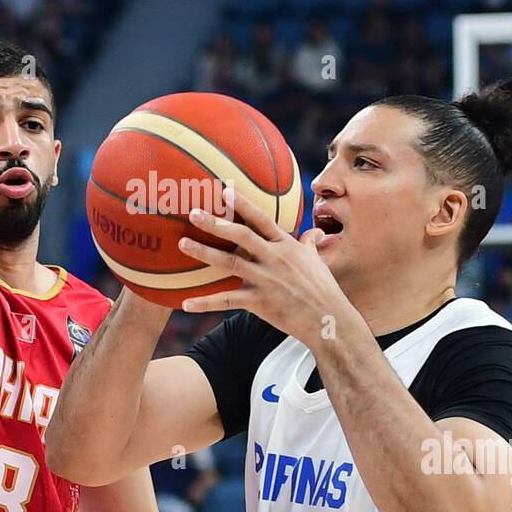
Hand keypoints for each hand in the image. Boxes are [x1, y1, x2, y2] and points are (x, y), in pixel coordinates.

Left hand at [177, 188, 349, 347]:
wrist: (329, 321)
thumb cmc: (323, 289)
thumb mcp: (317, 261)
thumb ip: (309, 243)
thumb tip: (314, 232)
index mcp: (286, 246)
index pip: (262, 219)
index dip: (243, 204)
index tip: (224, 190)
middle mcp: (275, 259)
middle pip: (242, 236)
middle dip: (217, 223)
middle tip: (193, 212)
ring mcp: (266, 280)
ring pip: (230, 263)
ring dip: (204, 253)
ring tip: (183, 244)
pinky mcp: (260, 303)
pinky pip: (227, 301)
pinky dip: (205, 303)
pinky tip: (185, 304)